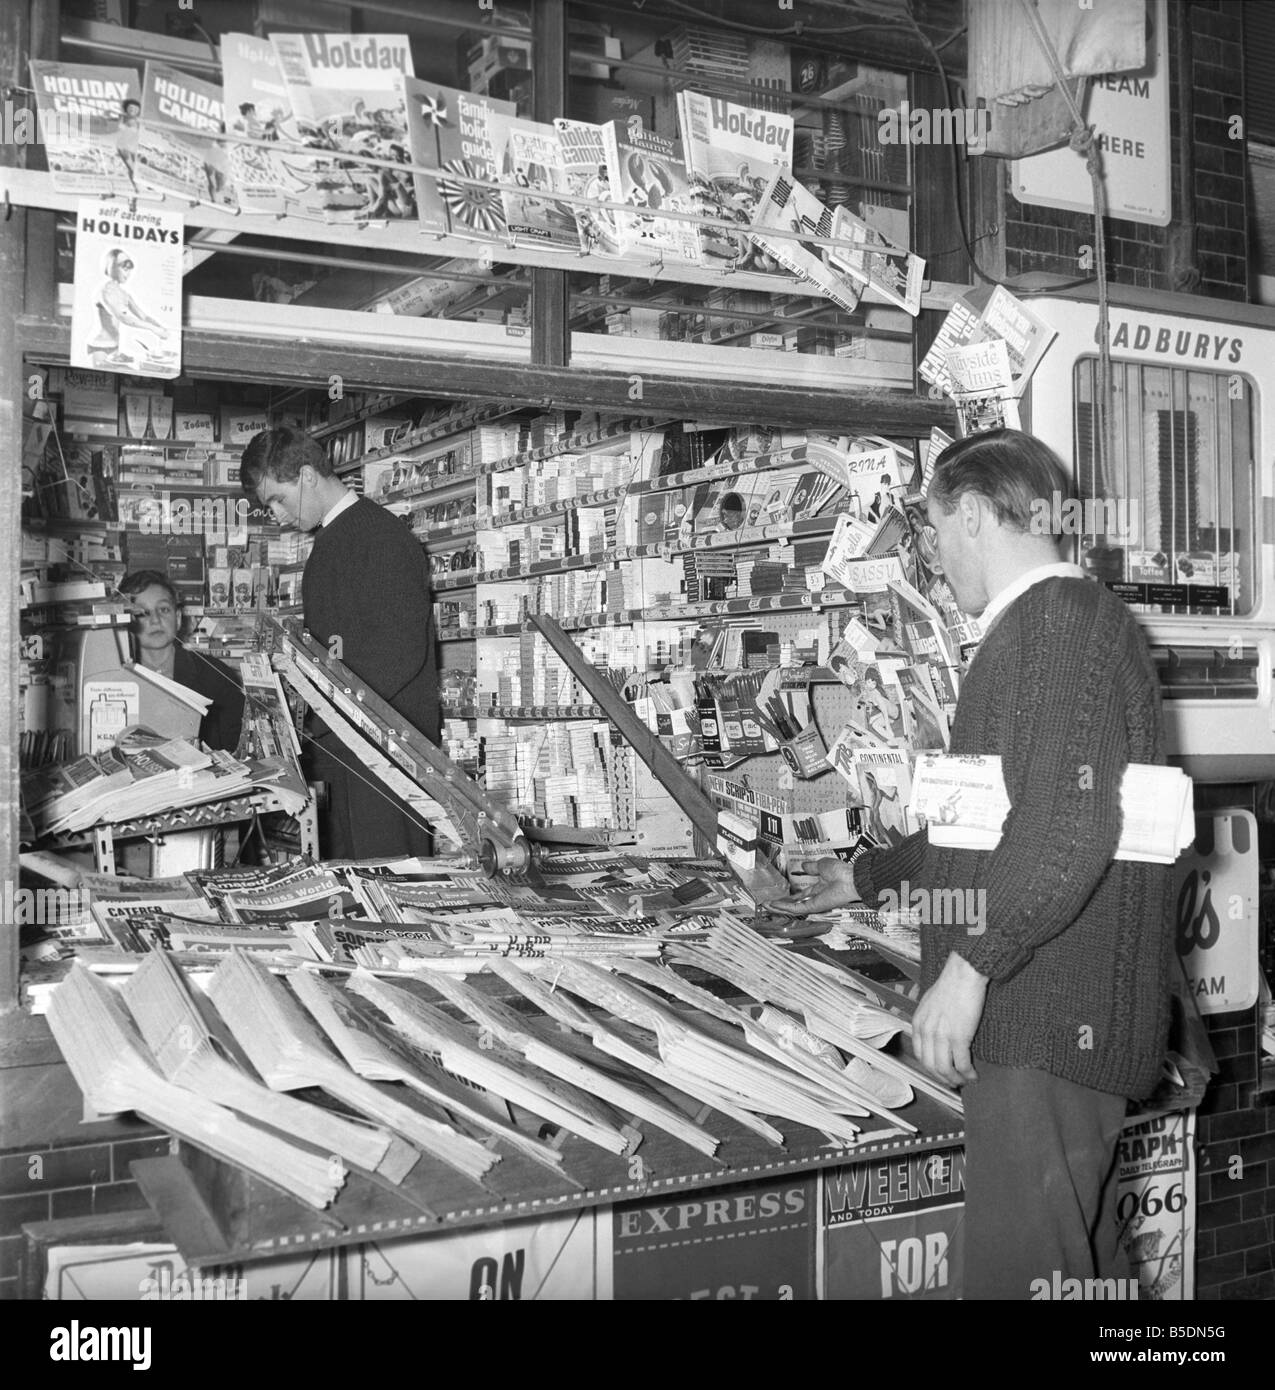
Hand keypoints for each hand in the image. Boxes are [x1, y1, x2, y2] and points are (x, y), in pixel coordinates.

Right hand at [767, 856, 861, 915]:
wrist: (851, 878)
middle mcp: (816, 897)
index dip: (790, 897)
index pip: (801, 895)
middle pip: (795, 904)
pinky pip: (796, 908)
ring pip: (793, 908)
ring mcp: (815, 903)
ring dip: (780, 908)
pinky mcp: (814, 906)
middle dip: (782, 905)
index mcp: (819, 888)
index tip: (780, 896)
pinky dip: (785, 907)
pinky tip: (775, 905)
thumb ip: (811, 867)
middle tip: (769, 904)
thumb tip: (803, 866)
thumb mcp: (822, 865)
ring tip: (767, 906)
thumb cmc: (842, 871)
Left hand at [911, 951, 987, 1086]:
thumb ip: (929, 1021)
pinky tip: (974, 1075)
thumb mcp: (930, 1003)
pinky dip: (968, 1073)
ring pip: (945, 1069)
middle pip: (931, 1066)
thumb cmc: (951, 985)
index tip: (941, 1073)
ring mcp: (941, 1035)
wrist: (963, 974)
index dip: (931, 1069)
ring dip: (956, 1079)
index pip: (920, 1056)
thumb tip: (935, 1036)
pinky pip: (962, 1064)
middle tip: (954, 1083)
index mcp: (918, 1023)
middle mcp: (926, 1031)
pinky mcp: (959, 1037)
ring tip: (966, 1081)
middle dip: (943, 1078)